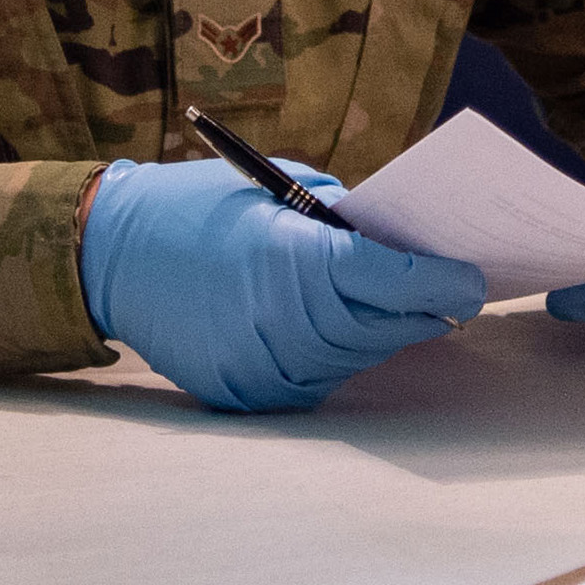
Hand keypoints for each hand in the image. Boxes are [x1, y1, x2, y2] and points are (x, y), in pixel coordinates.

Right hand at [78, 156, 484, 412]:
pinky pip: (314, 382)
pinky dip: (334, 356)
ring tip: (397, 307)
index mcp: (290, 257)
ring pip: (354, 359)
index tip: (475, 279)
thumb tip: (408, 250)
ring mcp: (259, 366)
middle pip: (382, 327)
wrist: (110, 256)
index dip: (443, 282)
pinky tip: (334, 328)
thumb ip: (345, 222)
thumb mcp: (278, 188)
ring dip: (380, 334)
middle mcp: (278, 320)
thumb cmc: (200, 207)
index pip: (393, 280)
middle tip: (451, 293)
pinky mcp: (244, 395)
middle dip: (421, 310)